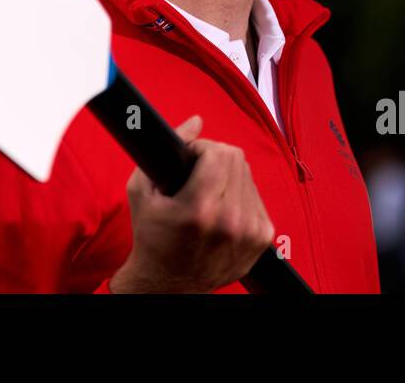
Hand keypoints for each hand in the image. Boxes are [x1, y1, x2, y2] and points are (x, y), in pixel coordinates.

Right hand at [108, 114, 274, 292]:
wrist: (169, 283)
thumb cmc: (152, 237)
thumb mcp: (142, 191)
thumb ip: (168, 149)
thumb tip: (196, 121)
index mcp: (200, 209)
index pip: (220, 152)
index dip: (202, 148)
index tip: (190, 159)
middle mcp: (230, 221)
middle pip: (237, 159)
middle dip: (216, 159)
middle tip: (198, 176)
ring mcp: (250, 232)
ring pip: (248, 175)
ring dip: (229, 177)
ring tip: (209, 195)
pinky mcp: (262, 238)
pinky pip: (256, 196)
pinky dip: (240, 195)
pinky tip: (222, 209)